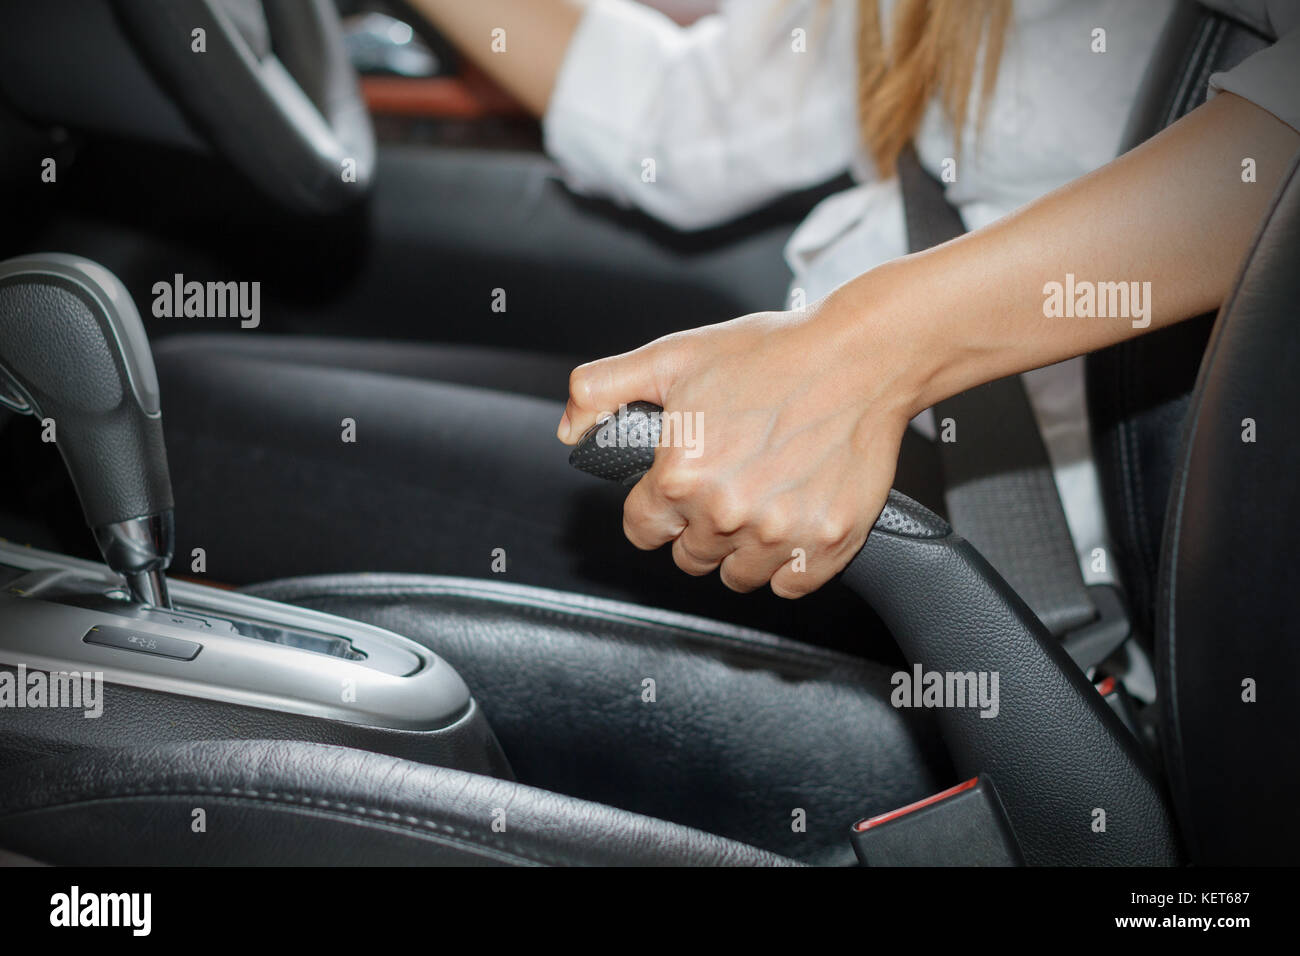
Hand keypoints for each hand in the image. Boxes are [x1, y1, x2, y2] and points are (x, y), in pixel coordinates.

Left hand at [557, 277, 930, 596]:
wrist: (861, 355)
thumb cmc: (773, 352)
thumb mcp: (672, 356)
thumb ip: (603, 390)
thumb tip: (572, 428)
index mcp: (681, 475)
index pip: (643, 530)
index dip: (657, 509)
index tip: (677, 492)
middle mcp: (726, 512)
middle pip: (690, 556)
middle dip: (699, 527)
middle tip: (727, 484)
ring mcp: (780, 533)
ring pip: (737, 576)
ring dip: (741, 549)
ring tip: (760, 501)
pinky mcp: (828, 543)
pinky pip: (789, 584)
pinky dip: (788, 563)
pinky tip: (792, 521)